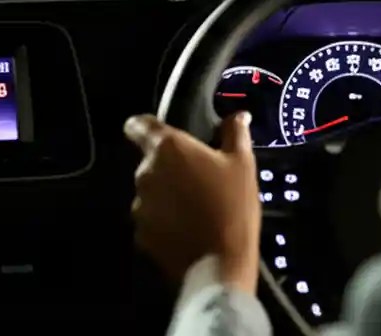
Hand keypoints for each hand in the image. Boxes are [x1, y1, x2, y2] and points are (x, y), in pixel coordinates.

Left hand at [125, 112, 260, 293]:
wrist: (220, 264)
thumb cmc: (233, 205)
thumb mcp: (242, 164)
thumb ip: (235, 133)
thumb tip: (238, 116)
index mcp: (167, 148)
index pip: (138, 124)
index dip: (146, 126)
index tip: (160, 133)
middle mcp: (145, 173)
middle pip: (150, 162)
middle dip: (169, 168)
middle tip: (199, 179)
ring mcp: (140, 205)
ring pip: (150, 192)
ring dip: (166, 195)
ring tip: (195, 209)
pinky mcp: (140, 234)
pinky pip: (151, 220)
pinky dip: (164, 222)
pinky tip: (187, 230)